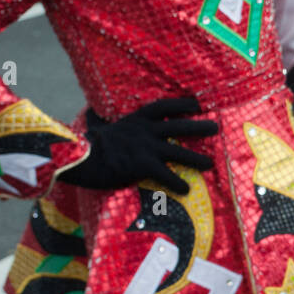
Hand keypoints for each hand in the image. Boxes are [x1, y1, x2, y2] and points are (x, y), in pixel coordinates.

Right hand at [58, 97, 217, 194]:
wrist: (77, 156)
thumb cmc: (84, 143)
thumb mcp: (96, 126)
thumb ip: (100, 120)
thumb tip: (89, 112)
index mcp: (135, 120)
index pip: (163, 107)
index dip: (181, 104)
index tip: (197, 104)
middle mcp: (145, 131)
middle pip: (179, 126)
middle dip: (199, 127)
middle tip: (216, 128)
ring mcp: (146, 148)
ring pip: (179, 152)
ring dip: (197, 158)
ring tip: (210, 164)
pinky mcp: (144, 165)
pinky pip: (166, 175)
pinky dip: (178, 182)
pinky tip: (187, 189)